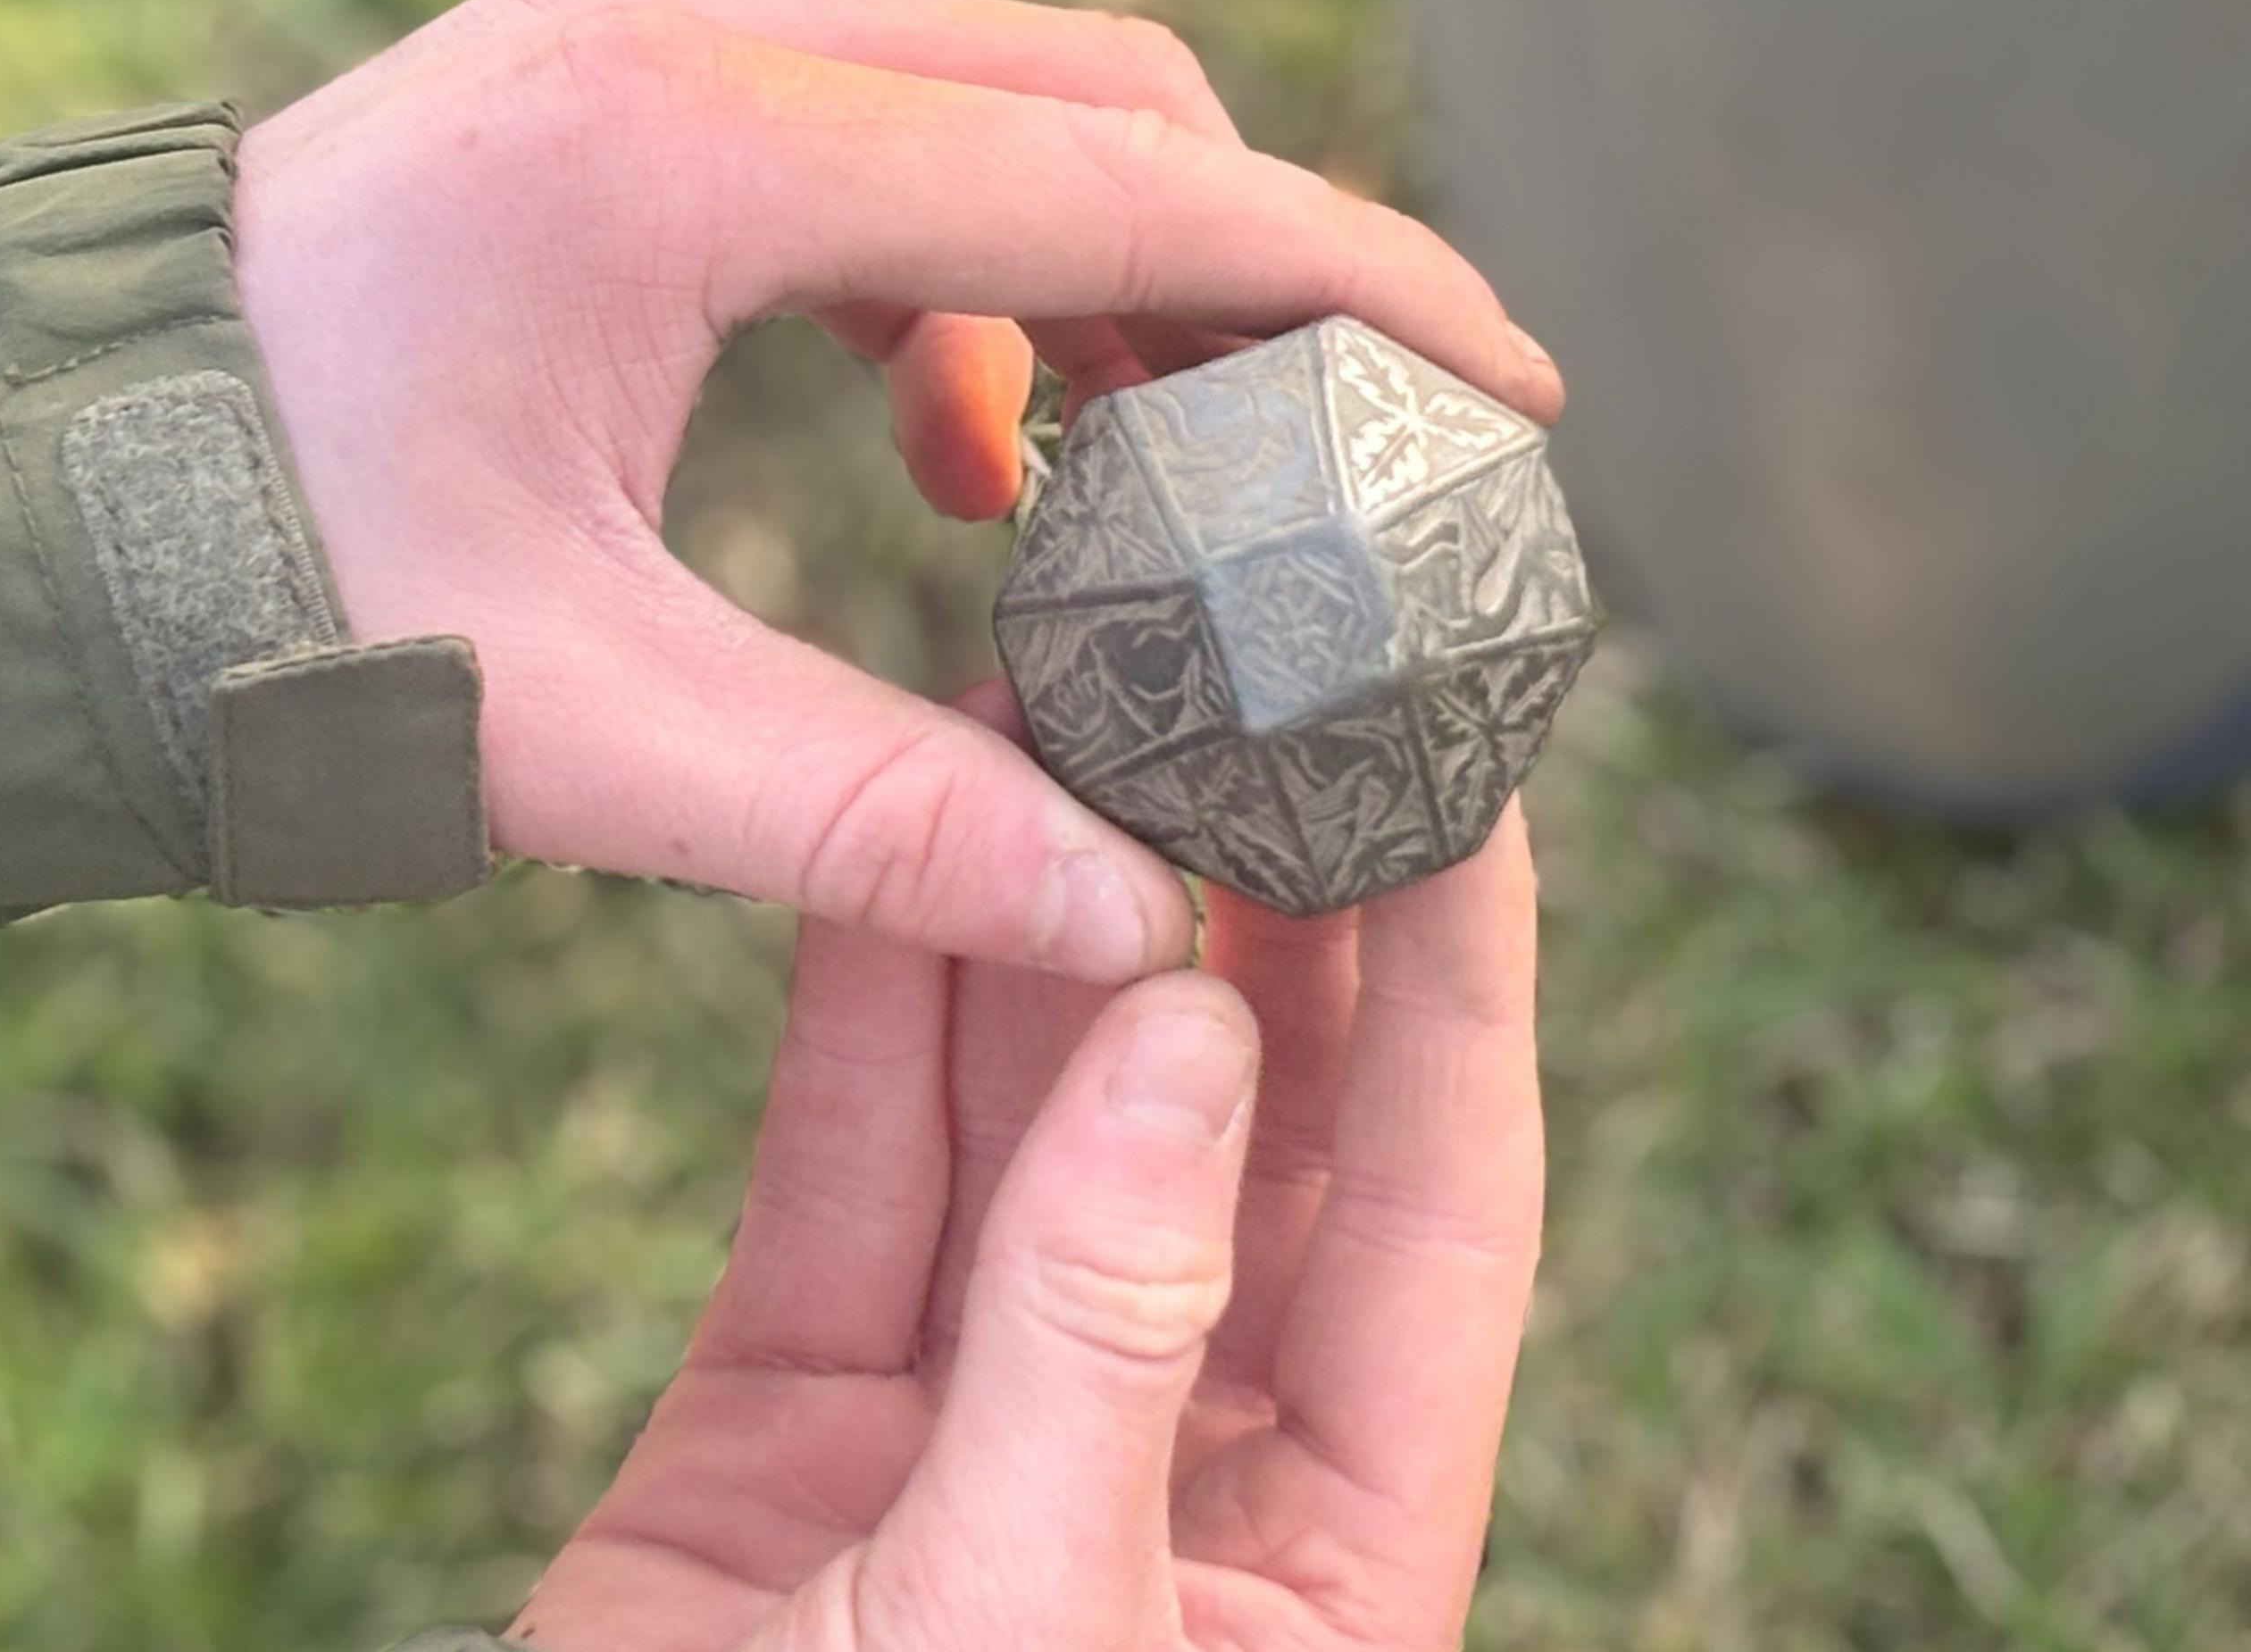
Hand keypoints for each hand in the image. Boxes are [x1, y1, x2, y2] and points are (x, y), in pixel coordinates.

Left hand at [230, 0, 1558, 982]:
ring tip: (1145, 492)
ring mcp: (650, 55)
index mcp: (693, 154)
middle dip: (1257, 268)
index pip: (1124, 176)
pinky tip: (959, 456)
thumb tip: (1135, 923)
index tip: (1508, 385)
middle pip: (1096, 99)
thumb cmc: (249, 600)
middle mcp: (688, 50)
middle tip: (1352, 459)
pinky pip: (892, 147)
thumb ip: (871, 820)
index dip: (1352, 282)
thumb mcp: (573, 727)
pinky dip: (983, 282)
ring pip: (1002, 108)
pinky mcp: (624, 105)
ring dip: (1114, 278)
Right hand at [509, 796, 1544, 1650]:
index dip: (1453, 986)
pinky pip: (849, 1183)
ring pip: (1037, 1127)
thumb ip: (1104, 1329)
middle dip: (1253, 912)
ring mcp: (979, 1434)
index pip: (1435, 1207)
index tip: (1459, 784)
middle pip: (1249, 1134)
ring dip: (1046, 928)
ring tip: (1063, 712)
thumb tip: (1188, 1035)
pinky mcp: (791, 1428)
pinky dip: (867, 1021)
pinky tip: (891, 848)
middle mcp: (1180, 1469)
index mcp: (1335, 1558)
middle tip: (1254, 692)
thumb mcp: (1029, 1625)